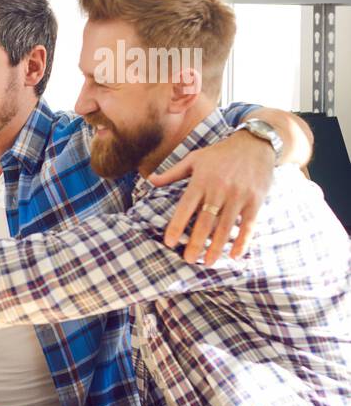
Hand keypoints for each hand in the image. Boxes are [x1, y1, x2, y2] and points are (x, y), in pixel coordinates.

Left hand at [149, 130, 273, 264]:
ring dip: (217, 246)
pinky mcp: (255, 199)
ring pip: (226, 226)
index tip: (169, 242)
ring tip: (208, 263)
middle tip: (188, 260)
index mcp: (201, 180)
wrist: (255, 143)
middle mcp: (219, 189)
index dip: (176, 226)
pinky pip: (248, 224)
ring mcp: (238, 195)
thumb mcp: (194, 159)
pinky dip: (242, 240)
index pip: (185, 207)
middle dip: (196, 242)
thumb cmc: (220, 153)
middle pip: (205, 221)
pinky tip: (235, 255)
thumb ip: (172, 173)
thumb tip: (149, 181)